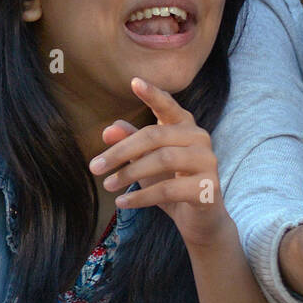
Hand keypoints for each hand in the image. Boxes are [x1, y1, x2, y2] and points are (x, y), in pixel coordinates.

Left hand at [90, 78, 231, 248]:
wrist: (200, 220)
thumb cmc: (172, 184)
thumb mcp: (146, 163)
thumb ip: (130, 144)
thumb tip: (108, 130)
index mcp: (186, 128)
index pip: (169, 107)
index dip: (153, 94)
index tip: (134, 82)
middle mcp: (200, 139)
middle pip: (156, 136)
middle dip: (122, 150)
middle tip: (94, 167)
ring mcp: (208, 162)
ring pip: (164, 159)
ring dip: (130, 173)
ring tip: (108, 185)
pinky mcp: (208, 188)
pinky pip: (169, 189)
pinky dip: (141, 196)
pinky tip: (123, 203)